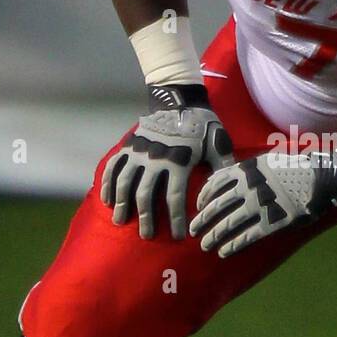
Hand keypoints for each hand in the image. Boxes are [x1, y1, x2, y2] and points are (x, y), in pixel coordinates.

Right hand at [101, 84, 233, 238]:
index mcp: (178, 160)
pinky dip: (108, 183)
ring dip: (122, 204)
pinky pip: (113, 166)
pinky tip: (107, 200)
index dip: (176, 219)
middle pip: (145, 194)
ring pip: (125, 182)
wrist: (179, 99)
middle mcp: (155, 157)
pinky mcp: (128, 145)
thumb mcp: (218, 143)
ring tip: (120, 222)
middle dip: (146, 218)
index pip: (175, 197)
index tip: (177, 236)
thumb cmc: (203, 125)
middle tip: (147, 235)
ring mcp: (138, 151)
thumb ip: (222, 167)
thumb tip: (229, 191)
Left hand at [189, 150, 336, 257]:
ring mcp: (260, 205)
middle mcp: (249, 187)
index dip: (203, 198)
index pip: (215, 184)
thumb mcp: (267, 159)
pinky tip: (225, 251)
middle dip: (202, 220)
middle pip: (217, 206)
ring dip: (214, 236)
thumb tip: (223, 178)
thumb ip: (246, 169)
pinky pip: (248, 236)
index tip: (198, 207)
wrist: (323, 177)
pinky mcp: (273, 222)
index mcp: (246, 170)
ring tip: (205, 245)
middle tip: (193, 230)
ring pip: (229, 223)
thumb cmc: (295, 167)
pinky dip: (234, 245)